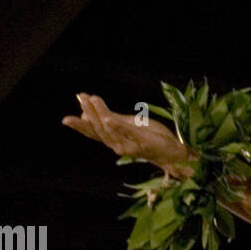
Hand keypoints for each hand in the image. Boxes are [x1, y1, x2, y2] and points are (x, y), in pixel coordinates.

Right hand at [62, 92, 195, 177]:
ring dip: (99, 114)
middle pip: (97, 129)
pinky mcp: (141, 142)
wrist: (170, 152)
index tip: (80, 98)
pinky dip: (117, 126)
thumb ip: (113, 118)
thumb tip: (91, 108)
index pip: (92, 130)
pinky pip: (127, 133)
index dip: (82, 117)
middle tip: (81, 97)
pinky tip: (108, 118)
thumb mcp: (129, 124)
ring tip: (92, 100)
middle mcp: (116, 145)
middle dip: (88, 112)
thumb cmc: (149, 137)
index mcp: (113, 139)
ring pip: (109, 130)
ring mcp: (128, 145)